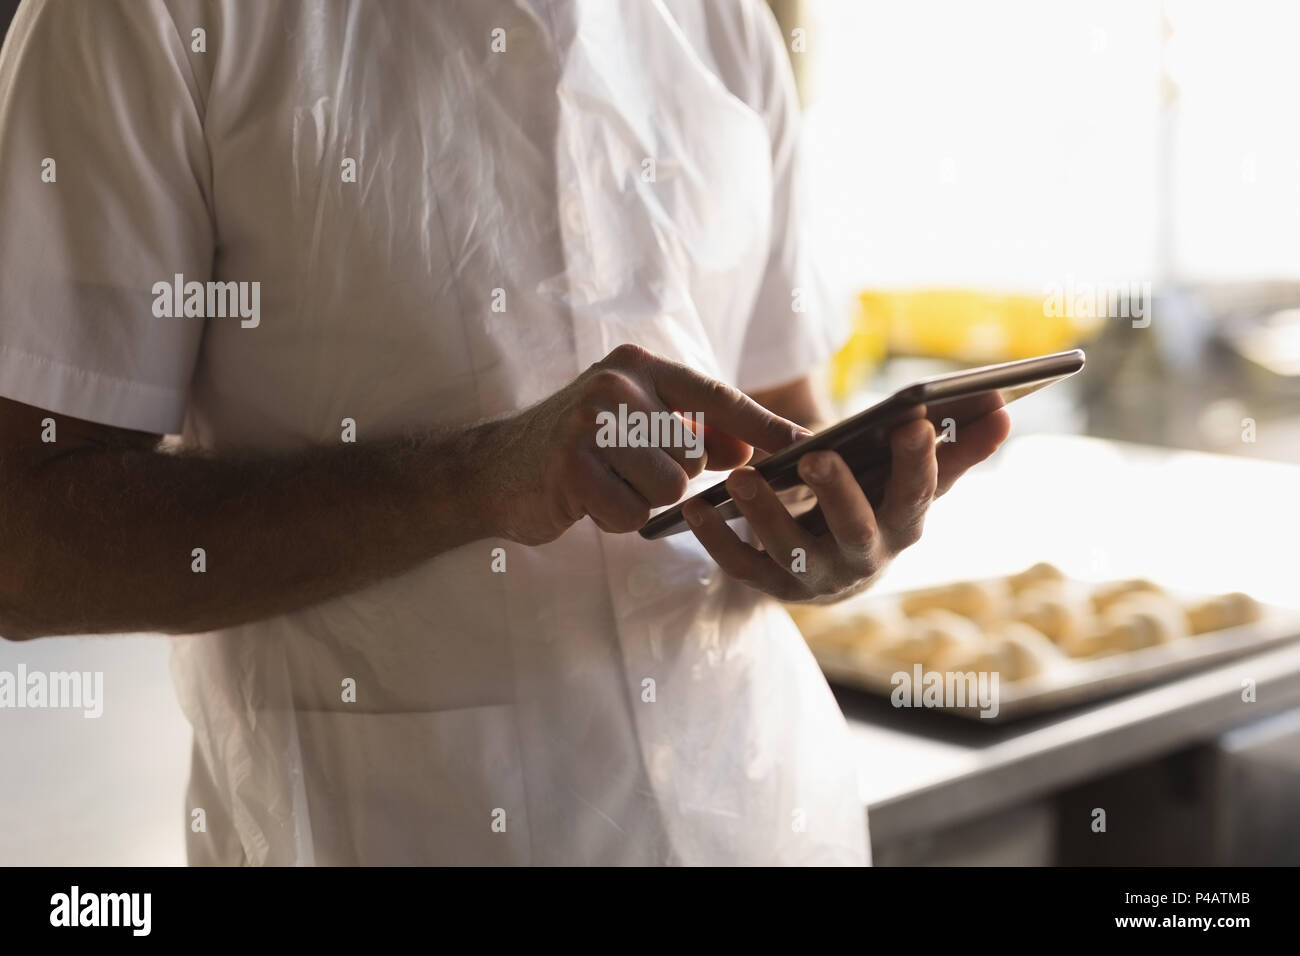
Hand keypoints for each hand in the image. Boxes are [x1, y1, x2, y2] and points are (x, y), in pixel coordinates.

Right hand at [481, 344, 807, 544]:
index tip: (807, 447)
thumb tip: (752, 451)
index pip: (717, 396)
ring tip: (607, 484)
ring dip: (643, 501)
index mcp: (638, 365)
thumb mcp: (637, 425)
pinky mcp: (569, 466)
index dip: (763, 425)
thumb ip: (695, 431)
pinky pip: (630, 513)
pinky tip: (586, 500)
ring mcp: (588, 423)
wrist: (495, 471)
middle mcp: (616, 384)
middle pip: (694, 456)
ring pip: (668, 488)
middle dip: (671, 477)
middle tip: (628, 471)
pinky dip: (615, 519)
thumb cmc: (579, 448)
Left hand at [681, 410, 1010, 601]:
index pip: (917, 498)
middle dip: (839, 496)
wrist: (835, 566)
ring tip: (743, 477)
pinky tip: (695, 507)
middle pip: (855, 532)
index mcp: (903, 527)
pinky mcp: (770, 586)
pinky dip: (716, 540)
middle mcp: (863, 560)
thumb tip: (1004, 404)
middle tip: (818, 457)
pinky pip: (740, 567)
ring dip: (766, 516)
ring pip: (791, 552)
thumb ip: (957, 445)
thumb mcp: (914, 478)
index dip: (919, 464)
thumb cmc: (878, 504)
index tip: (913, 421)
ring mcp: (814, 578)